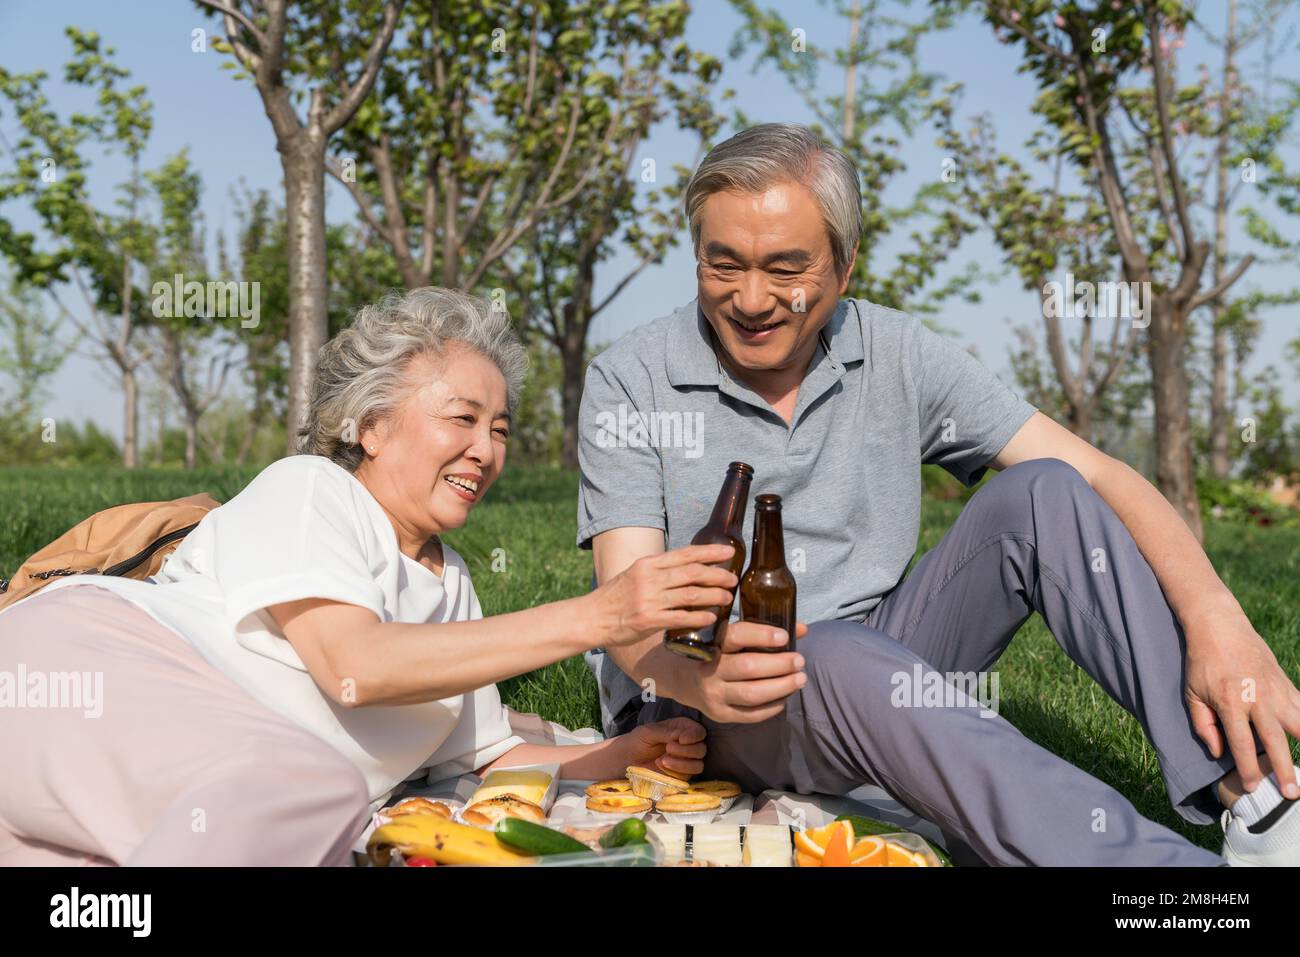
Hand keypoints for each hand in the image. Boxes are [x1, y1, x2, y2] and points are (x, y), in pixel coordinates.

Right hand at [586, 544, 738, 647]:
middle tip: (733, 579)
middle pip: (692, 572)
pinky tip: (711, 617)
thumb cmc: (616, 597)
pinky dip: (698, 616)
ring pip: (690, 594)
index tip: (729, 552)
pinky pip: (680, 617)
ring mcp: (649, 599)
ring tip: (728, 598)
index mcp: (648, 564)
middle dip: (717, 575)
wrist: (592, 617)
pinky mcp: (648, 620)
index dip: (710, 552)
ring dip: (713, 595)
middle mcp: (650, 578)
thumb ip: (659, 571)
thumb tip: (688, 569)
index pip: (685, 554)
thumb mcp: (635, 574)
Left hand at [613, 716, 707, 778]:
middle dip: (686, 750)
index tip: (681, 739)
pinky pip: (687, 776)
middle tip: (668, 748)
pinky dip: (674, 772)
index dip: (694, 736)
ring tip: (663, 760)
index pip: (699, 731)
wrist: (627, 760)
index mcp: (683, 728)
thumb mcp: (648, 732)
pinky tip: (660, 765)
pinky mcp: (681, 775)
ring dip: (682, 764)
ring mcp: (686, 761)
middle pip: (702, 749)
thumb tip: (681, 736)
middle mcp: (688, 744)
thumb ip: (665, 732)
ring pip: (698, 765)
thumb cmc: (638, 740)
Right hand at [678, 618, 808, 723]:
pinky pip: (751, 715)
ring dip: (782, 687)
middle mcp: (709, 669)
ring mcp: (713, 694)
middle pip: (748, 667)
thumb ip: (762, 632)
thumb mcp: (729, 635)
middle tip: (799, 661)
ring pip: (752, 694)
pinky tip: (785, 696)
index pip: (736, 636)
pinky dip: (773, 706)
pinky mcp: (719, 714)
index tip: (785, 636)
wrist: (680, 677)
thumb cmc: (713, 651)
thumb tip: (802, 629)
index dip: (762, 636)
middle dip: (780, 665)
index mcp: (711, 643)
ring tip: (800, 679)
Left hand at [1183, 603, 1299, 798]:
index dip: (1248, 768)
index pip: (1242, 743)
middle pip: (1275, 740)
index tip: (1253, 787)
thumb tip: (1219, 752)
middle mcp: (1257, 698)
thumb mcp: (1191, 693)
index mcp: (1230, 702)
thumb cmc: (1201, 661)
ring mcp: (1274, 689)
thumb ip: (1203, 725)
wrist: (1219, 626)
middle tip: (1291, 793)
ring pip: (1299, 723)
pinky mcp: (1285, 681)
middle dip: (1282, 768)